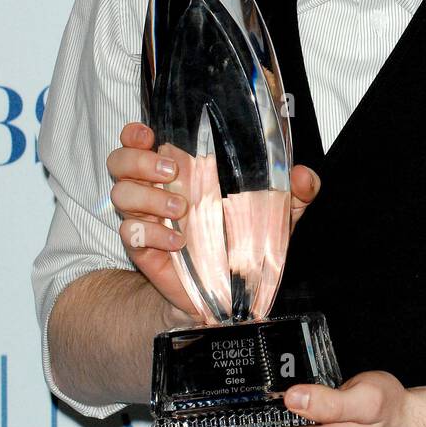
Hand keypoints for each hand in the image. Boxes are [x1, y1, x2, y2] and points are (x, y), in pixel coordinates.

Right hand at [107, 121, 320, 320]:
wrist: (228, 293)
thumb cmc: (245, 241)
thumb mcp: (276, 214)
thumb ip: (294, 193)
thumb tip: (304, 175)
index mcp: (182, 170)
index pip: (138, 140)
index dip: (135, 133)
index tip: (150, 134)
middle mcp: (156, 190)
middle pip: (120, 161)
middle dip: (140, 160)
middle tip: (174, 171)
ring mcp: (147, 219)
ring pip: (121, 194)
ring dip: (149, 196)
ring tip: (184, 207)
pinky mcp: (144, 249)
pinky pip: (131, 232)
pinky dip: (153, 233)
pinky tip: (180, 240)